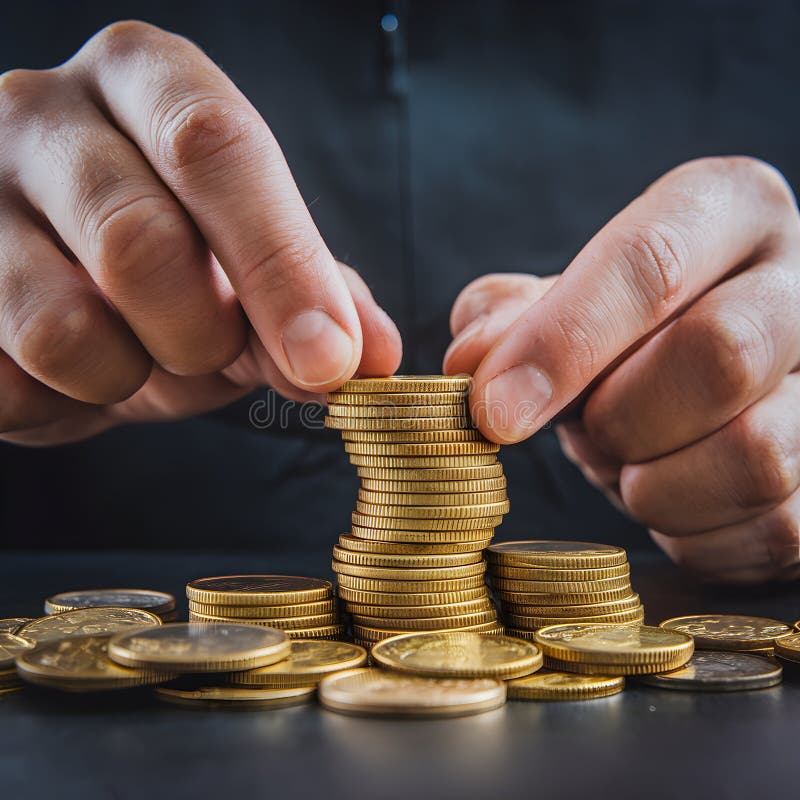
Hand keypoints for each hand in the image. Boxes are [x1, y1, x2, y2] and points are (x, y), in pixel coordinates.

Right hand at [0, 21, 400, 444]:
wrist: (62, 295)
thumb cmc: (173, 271)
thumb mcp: (250, 271)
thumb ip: (315, 298)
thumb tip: (370, 357)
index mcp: (144, 82)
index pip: (216, 147)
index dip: (281, 266)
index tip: (329, 359)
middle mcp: (44, 115)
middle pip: (138, 241)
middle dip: (201, 336)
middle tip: (212, 352)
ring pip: (61, 328)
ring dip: (127, 375)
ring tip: (134, 356)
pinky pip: (8, 382)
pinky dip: (66, 404)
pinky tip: (74, 376)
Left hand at [445, 157, 799, 583]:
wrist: (693, 383)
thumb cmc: (621, 337)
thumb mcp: (558, 305)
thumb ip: (510, 319)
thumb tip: (471, 361)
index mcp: (730, 211)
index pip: (652, 261)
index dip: (563, 342)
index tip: (493, 409)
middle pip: (720, 354)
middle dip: (621, 415)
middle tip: (586, 427)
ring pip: (756, 453)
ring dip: (656, 483)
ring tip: (630, 460)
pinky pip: (770, 529)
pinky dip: (691, 532)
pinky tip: (668, 498)